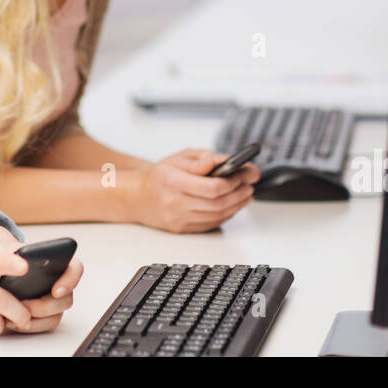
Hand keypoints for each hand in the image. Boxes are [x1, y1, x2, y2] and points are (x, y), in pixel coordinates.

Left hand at [0, 242, 83, 334]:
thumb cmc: (1, 260)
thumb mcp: (0, 254)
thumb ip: (8, 258)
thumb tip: (22, 266)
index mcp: (56, 261)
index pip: (75, 269)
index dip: (70, 280)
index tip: (56, 290)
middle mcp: (58, 282)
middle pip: (66, 299)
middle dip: (45, 306)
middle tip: (25, 306)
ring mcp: (53, 300)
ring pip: (56, 316)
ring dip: (36, 318)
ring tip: (13, 315)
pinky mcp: (44, 316)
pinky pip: (44, 326)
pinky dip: (29, 326)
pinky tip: (12, 321)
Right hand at [124, 149, 257, 232]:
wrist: (138, 198)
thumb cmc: (159, 176)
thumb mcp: (178, 158)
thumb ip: (201, 158)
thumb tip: (222, 162)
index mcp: (173, 181)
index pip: (211, 187)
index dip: (233, 181)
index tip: (245, 173)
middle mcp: (175, 203)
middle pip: (217, 203)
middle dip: (239, 193)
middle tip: (250, 184)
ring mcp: (179, 219)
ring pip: (217, 215)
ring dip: (237, 205)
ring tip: (246, 193)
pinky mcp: (183, 229)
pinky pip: (211, 224)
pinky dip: (227, 214)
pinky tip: (233, 205)